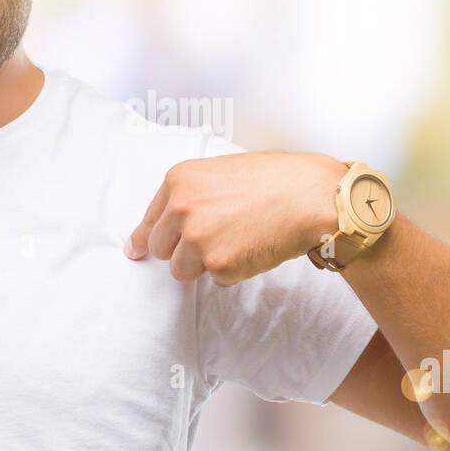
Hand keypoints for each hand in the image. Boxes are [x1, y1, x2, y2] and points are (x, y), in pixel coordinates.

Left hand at [124, 151, 348, 284]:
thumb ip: (192, 193)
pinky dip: (233, 271)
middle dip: (179, 251)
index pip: (149, 219)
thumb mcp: (223, 171)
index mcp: (179, 179)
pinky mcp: (218, 264)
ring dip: (205, 264)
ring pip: (181, 270)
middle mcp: (181, 207)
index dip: (145, 237)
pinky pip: (214, 279)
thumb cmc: (277, 178)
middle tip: (212, 243)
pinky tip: (254, 248)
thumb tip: (167, 222)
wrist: (312, 196)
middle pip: (159, 248)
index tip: (136, 251)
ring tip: (238, 241)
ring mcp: (197, 238)